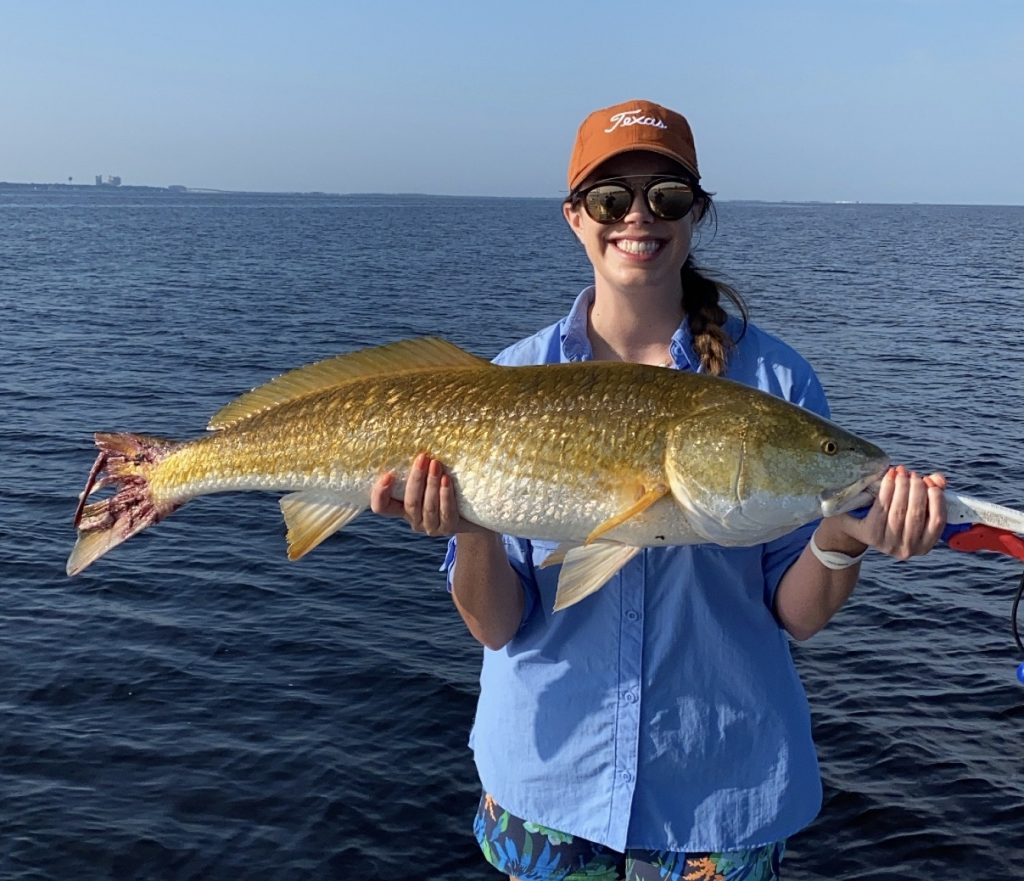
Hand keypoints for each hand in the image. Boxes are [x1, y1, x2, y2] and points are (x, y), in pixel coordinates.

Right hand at [370, 453, 488, 536]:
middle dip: (416, 479)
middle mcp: (414, 520)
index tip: (387, 475)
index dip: (380, 494)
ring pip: (428, 508)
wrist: (472, 509)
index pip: (381, 507)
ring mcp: (430, 527)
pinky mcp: (448, 528)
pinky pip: (446, 513)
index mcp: (401, 508)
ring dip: (431, 484)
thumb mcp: (428, 476)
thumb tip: (417, 427)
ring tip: (436, 464)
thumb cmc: (445, 484)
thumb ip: (419, 465)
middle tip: (422, 457)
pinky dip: (445, 496)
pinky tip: (447, 481)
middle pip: (409, 503)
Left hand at [829, 465, 946, 559]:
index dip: (936, 499)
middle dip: (917, 489)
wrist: (858, 525)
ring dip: (902, 487)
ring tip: (902, 472)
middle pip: (916, 514)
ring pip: (899, 511)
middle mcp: (908, 549)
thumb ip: (931, 491)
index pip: (937, 521)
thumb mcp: (914, 506)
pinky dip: (887, 488)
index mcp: (924, 545)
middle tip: (913, 474)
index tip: (929, 480)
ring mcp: (888, 544)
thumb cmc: (893, 513)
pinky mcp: (871, 535)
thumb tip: (939, 479)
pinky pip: (882, 508)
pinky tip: (889, 476)